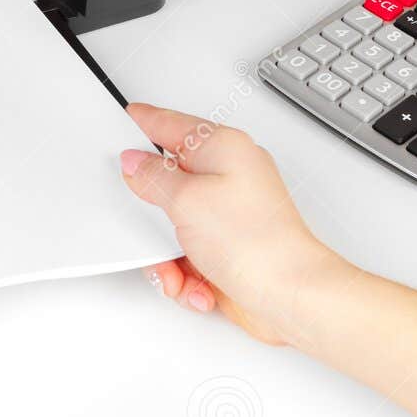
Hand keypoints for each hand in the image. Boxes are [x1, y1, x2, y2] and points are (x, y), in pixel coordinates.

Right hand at [120, 103, 344, 345]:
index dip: (144, 122)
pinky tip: (198, 285)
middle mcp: (229, 175)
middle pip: (169, 181)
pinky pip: (190, 253)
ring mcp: (230, 212)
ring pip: (175, 225)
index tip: (125, 119)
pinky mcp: (230, 245)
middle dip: (154, 216)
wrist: (291, 297)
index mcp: (223, 148)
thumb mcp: (186, 201)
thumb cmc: (257, 243)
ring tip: (180, 269)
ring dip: (169, 256)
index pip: (172, 124)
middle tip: (151, 224)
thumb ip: (152, 177)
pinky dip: (188, 273)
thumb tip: (135, 162)